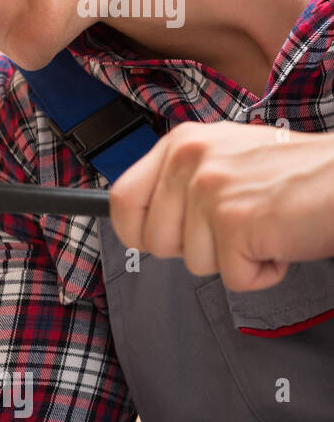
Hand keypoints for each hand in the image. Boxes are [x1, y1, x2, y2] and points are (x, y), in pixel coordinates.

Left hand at [108, 119, 333, 290]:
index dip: (134, 232)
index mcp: (181, 143)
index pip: (122, 199)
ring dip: (234, 259)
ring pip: (194, 263)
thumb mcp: (226, 160)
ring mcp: (211, 190)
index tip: (154, 241)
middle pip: (154, 241)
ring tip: (266, 228)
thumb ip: (183, 183)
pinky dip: (262, 273)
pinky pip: (233, 279)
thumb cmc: (299, 175)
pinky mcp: (236, 222)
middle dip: (195, 250)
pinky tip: (282, 242)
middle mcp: (189, 160)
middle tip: (236, 229)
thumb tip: (139, 222)